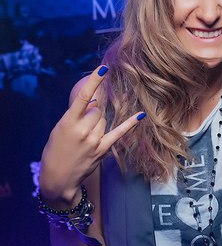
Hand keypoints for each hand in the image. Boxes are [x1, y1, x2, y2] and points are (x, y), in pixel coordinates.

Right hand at [40, 65, 144, 205]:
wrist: (58, 177)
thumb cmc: (56, 150)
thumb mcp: (60, 128)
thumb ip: (77, 115)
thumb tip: (95, 102)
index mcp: (68, 122)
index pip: (83, 96)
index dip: (94, 81)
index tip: (104, 68)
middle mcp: (83, 130)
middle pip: (97, 110)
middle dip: (92, 113)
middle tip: (81, 126)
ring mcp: (94, 141)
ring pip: (104, 120)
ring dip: (98, 123)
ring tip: (86, 137)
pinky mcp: (103, 150)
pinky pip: (119, 133)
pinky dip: (130, 124)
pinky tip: (140, 115)